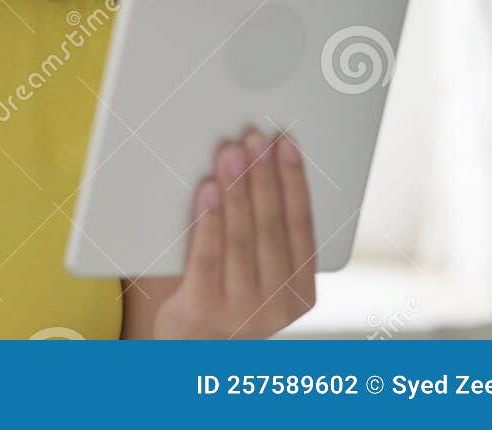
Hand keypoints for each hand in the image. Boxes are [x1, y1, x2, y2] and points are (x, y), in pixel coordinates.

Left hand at [152, 129, 317, 337]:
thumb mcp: (260, 277)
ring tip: (231, 153)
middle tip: (255, 138)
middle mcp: (277, 304)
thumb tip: (258, 164)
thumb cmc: (225, 299)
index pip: (302, 226)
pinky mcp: (204, 309)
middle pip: (272, 226)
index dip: (295, 181)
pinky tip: (208, 189)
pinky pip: (207, 255)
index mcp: (301, 292)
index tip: (287, 144)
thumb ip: (266, 236)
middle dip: (264, 176)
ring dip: (237, 189)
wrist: (189, 352)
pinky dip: (208, 218)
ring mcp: (241, 310)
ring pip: (241, 237)